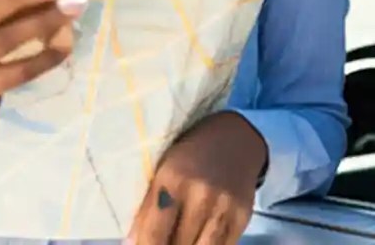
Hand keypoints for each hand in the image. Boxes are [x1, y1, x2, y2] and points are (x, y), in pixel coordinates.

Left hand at [128, 112, 267, 244]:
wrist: (234, 140)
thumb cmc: (189, 157)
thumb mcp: (162, 172)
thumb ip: (148, 207)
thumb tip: (131, 242)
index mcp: (172, 179)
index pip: (154, 233)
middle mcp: (200, 195)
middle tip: (160, 243)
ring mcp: (224, 208)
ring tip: (178, 241)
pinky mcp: (243, 217)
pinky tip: (197, 241)